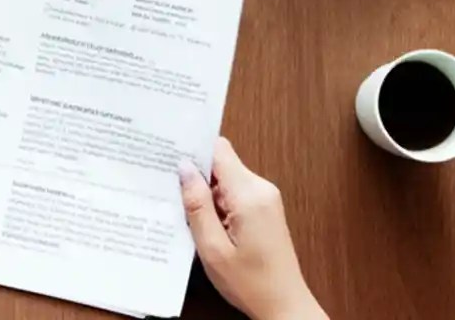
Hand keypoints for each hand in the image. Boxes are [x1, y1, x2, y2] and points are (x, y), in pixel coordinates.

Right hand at [179, 138, 327, 319]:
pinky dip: (217, 204)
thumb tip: (184, 168)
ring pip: (226, 179)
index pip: (219, 150)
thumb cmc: (251, 283)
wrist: (284, 306)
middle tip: (171, 194)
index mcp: (249, 195)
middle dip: (196, 176)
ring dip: (206, 194)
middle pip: (221, 163)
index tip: (170, 157)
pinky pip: (235, 193)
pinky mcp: (264, 209)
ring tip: (187, 216)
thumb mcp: (212, 248)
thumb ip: (197, 205)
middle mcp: (261, 189)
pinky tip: (205, 225)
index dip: (193, 150)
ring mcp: (265, 198)